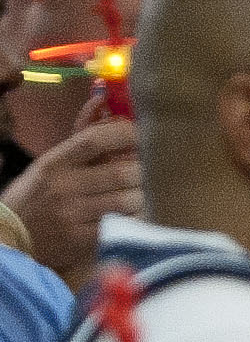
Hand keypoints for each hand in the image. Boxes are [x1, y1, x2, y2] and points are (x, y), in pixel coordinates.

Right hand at [1, 116, 139, 281]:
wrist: (11, 236)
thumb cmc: (38, 194)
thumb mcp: (52, 163)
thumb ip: (81, 135)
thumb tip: (103, 101)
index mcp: (54, 162)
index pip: (94, 139)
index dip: (124, 133)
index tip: (140, 134)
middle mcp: (63, 186)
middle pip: (122, 173)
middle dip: (141, 172)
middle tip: (144, 172)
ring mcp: (73, 215)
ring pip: (129, 200)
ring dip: (141, 196)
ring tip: (137, 195)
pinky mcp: (84, 240)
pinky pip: (126, 225)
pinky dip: (136, 218)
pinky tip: (132, 215)